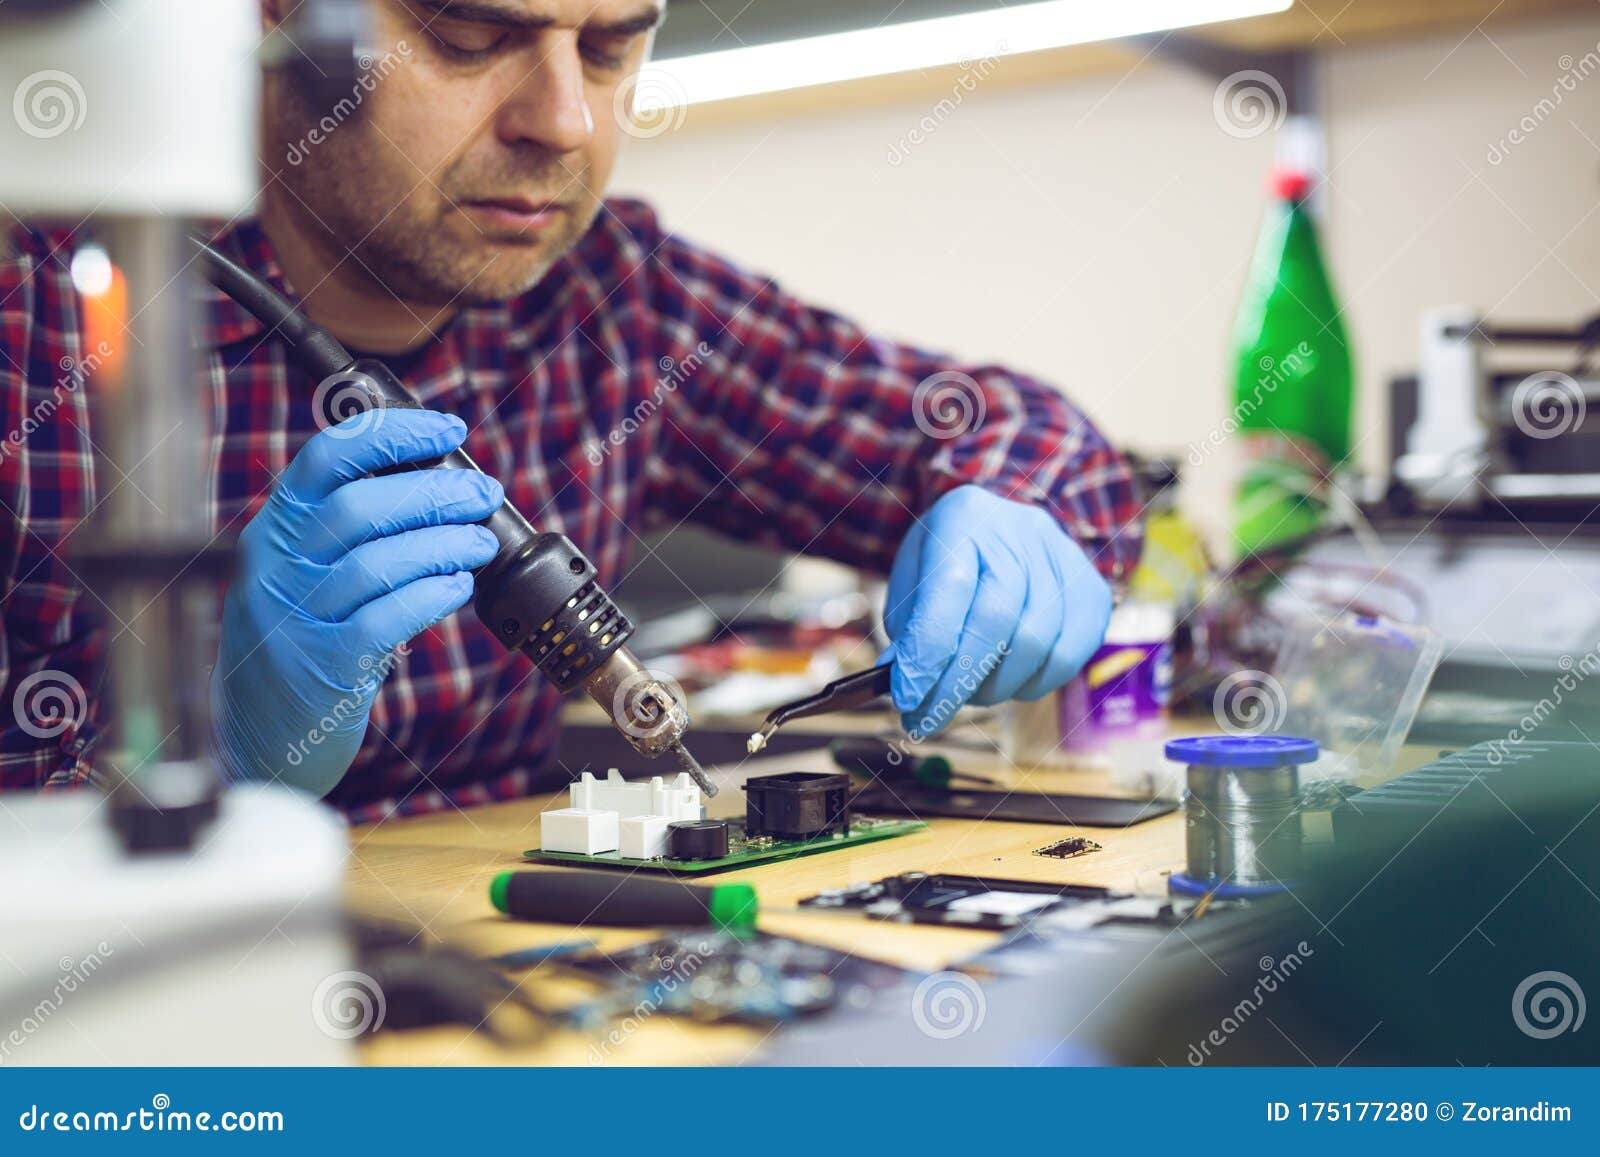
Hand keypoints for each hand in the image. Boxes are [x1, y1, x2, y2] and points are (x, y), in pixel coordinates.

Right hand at [210, 408, 503, 795]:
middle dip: (436, 491)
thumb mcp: (305, 572)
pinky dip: (432, 596)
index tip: (450, 428)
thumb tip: (439, 479)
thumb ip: (349, 529)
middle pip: (361, 506)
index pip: (328, 458)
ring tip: (480, 543)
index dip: (394, 433)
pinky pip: (386, 619)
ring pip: (379, 561)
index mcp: (274, 528)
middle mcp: (275, 567)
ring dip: (445, 543)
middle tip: (483, 493)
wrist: (260, 736)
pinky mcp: (323, 668)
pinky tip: (459, 587)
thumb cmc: (302, 639)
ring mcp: (295, 619)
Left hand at [879, 485, 1112, 738]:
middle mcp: (1020, 532)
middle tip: (929, 716)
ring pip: (1037, 644)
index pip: (950, 586)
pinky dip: (1032, 684)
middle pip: (998, 618)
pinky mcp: (1092, 593)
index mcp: (964, 518)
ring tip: (968, 693)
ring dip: (995, 687)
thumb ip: (909, 627)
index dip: (929, 650)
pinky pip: (1068, 657)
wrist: (1006, 531)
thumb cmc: (951, 561)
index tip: (907, 696)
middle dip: (958, 682)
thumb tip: (906, 681)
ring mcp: (1064, 560)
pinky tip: (1008, 682)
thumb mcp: (914, 580)